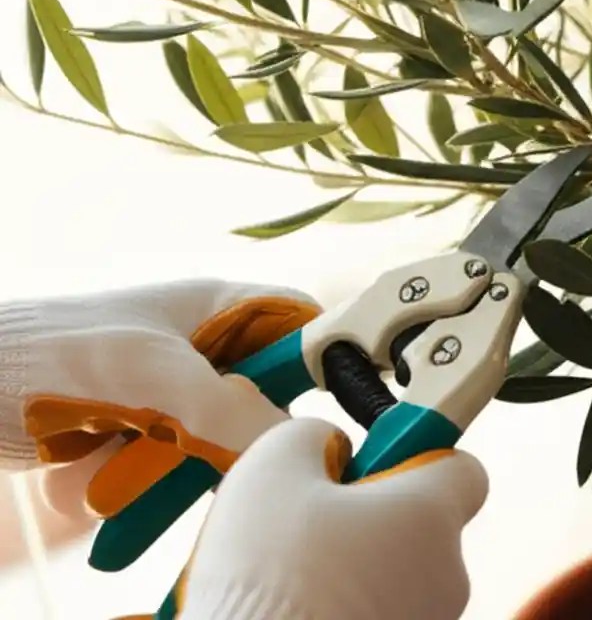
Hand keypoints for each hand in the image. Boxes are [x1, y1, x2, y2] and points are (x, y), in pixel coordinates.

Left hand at [0, 278, 319, 521]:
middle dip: (222, 443)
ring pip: (210, 452)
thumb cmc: (53, 352)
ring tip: (113, 460)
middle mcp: (201, 353)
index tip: (332, 408)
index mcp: (218, 309)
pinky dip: (125, 487)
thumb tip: (296, 444)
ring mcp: (168, 398)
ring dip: (160, 473)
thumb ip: (234, 409)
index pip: (303, 324)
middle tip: (196, 453)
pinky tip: (86, 469)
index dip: (325, 359)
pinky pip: (162, 478)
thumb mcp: (155, 375)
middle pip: (263, 405)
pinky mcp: (137, 439)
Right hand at [172, 418, 487, 619]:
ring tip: (289, 578)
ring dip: (353, 566)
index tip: (372, 459)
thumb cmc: (268, 581)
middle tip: (306, 522)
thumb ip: (312, 437)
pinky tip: (296, 613)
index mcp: (430, 515)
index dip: (416, 456)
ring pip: (396, 575)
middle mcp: (447, 574)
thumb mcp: (270, 471)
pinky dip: (346, 607)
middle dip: (368, 516)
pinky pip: (381, 614)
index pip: (463, 469)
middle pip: (420, 524)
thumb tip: (325, 447)